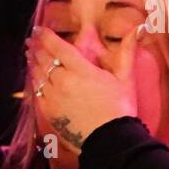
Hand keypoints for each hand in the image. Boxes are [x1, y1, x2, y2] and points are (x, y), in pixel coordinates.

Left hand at [25, 26, 138, 150]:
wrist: (109, 140)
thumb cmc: (120, 108)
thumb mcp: (125, 78)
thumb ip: (127, 51)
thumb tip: (139, 28)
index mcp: (80, 70)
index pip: (57, 47)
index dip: (45, 36)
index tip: (38, 29)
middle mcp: (62, 81)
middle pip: (44, 58)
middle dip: (36, 46)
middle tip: (31, 39)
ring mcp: (53, 97)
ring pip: (37, 74)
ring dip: (32, 61)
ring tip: (29, 53)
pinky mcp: (48, 112)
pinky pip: (36, 92)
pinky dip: (34, 81)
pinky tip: (34, 77)